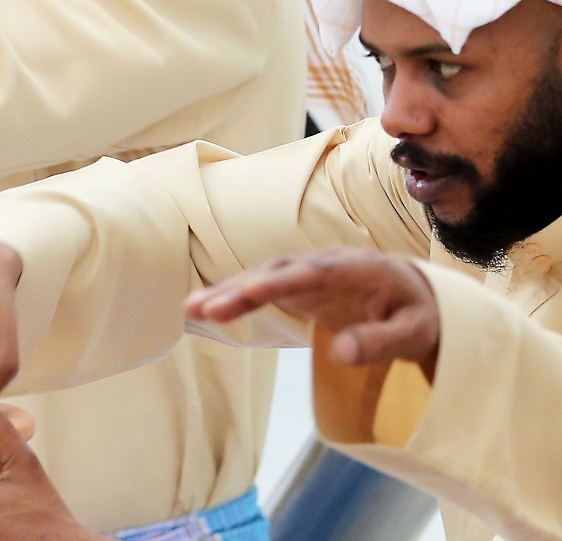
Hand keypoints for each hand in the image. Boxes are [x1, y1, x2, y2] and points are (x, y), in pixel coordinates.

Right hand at [186, 247, 440, 379]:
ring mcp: (310, 268)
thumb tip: (341, 352)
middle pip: (279, 272)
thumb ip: (382, 341)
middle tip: (205, 309)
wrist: (417, 293)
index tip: (251, 293)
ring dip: (229, 290)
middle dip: (240, 288)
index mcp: (361, 268)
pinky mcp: (299, 281)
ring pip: (264, 275)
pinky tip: (208, 304)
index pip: (316, 273)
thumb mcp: (417, 332)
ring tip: (192, 308)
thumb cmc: (420, 314)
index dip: (282, 283)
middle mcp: (328, 261)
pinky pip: (264, 284)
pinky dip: (236, 293)